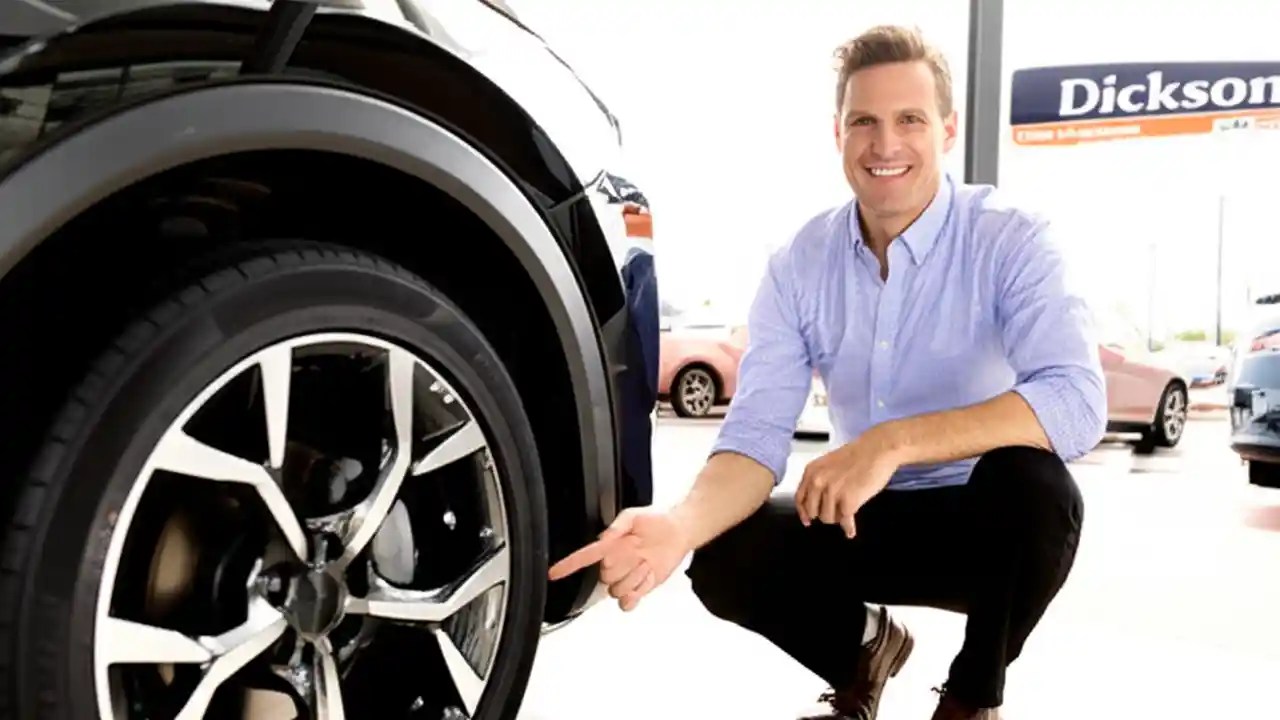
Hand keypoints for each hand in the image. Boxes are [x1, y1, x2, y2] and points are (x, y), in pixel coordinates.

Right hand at [547, 507, 691, 611]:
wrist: (678, 533)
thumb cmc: (656, 521)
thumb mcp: (634, 516)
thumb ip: (617, 526)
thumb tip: (605, 537)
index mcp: (609, 546)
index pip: (584, 557)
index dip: (568, 565)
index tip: (554, 573)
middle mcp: (615, 564)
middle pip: (603, 577)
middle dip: (620, 566)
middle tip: (636, 552)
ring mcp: (626, 578)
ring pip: (616, 590)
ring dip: (633, 578)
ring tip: (645, 563)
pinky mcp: (639, 588)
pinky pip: (627, 603)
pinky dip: (634, 595)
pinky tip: (644, 580)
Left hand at [795, 431, 902, 537]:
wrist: (878, 449)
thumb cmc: (859, 454)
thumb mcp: (830, 463)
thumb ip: (820, 480)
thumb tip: (818, 500)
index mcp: (812, 471)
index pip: (800, 498)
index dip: (803, 512)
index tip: (807, 520)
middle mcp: (818, 482)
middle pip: (813, 512)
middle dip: (824, 513)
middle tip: (836, 511)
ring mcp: (832, 492)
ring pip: (828, 518)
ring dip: (838, 518)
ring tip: (848, 510)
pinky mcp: (848, 501)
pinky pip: (844, 521)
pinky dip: (849, 527)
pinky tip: (850, 530)